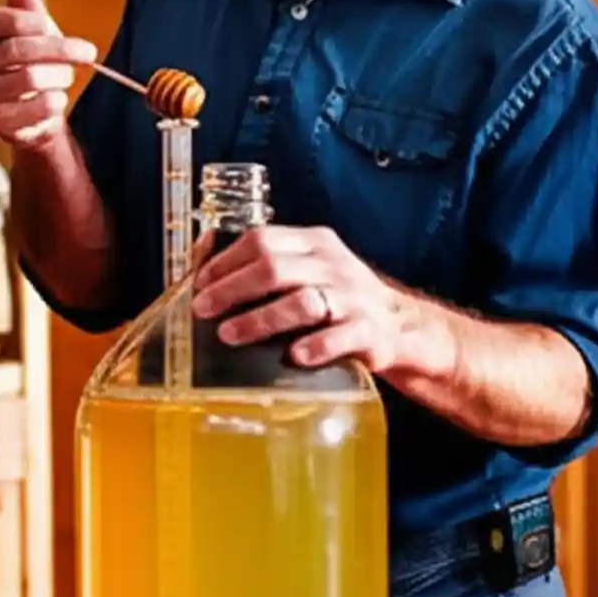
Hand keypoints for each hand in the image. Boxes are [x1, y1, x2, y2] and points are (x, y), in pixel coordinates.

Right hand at [0, 0, 97, 147]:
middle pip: (15, 50)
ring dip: (60, 76)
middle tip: (86, 52)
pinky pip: (38, 106)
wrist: (35, 116)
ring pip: (29, 78)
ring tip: (66, 77)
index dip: (19, 19)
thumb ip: (27, 10)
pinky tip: (56, 98)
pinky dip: (57, 100)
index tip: (46, 23)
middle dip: (58, 49)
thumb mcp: (32, 34)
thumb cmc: (31, 67)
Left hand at [191, 226, 408, 372]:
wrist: (397, 324)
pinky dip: (315, 346)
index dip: (225, 262)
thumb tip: (203, 249)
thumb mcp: (306, 267)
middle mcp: (334, 265)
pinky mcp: (370, 331)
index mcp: (314, 243)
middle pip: (275, 268)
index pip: (262, 240)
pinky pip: (340, 336)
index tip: (199, 284)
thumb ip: (262, 260)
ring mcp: (354, 297)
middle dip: (231, 289)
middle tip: (203, 310)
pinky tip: (293, 356)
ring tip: (229, 334)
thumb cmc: (335, 297)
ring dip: (260, 319)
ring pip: (303, 302)